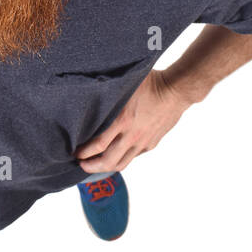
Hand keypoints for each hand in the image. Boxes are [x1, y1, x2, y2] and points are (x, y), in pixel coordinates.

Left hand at [74, 69, 192, 173]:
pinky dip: (121, 158)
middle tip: (80, 163)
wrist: (176, 90)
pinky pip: (133, 157)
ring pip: (121, 164)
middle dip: (90, 166)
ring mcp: (143, 142)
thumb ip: (108, 96)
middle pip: (107, 161)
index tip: (75, 152)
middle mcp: (132, 135)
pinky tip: (114, 154)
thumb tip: (87, 97)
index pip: (98, 145)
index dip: (84, 152)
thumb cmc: (150, 83)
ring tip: (95, 164)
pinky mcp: (151, 144)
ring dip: (105, 167)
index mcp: (123, 120)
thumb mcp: (125, 86)